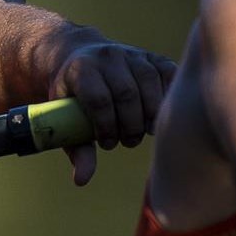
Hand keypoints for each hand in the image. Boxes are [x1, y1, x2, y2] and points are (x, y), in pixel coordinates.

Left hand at [50, 35, 176, 184]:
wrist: (79, 58)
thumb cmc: (74, 96)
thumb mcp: (66, 118)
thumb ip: (77, 148)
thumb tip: (81, 180)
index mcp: (81, 69)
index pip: (99, 99)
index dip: (106, 126)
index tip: (106, 143)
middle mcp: (107, 56)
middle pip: (126, 94)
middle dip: (130, 125)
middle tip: (127, 142)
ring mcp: (132, 54)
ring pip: (149, 84)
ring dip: (150, 115)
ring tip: (142, 132)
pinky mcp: (152, 57)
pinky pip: (169, 74)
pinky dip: (168, 97)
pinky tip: (160, 115)